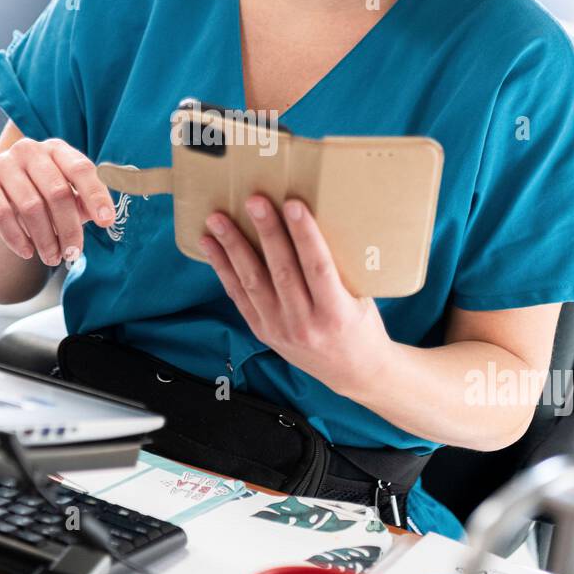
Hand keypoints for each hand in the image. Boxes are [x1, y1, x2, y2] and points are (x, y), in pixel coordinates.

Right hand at [0, 137, 115, 266]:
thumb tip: (104, 215)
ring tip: (52, 258)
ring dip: (45, 239)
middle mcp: (29, 150)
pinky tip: (27, 253)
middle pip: (57, 191)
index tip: (107, 221)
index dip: (96, 195)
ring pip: (31, 206)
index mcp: (55, 149)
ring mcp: (1, 163)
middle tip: (73, 254)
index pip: (81, 168)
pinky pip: (2, 214)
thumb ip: (82, 205)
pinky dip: (18, 238)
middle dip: (69, 228)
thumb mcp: (61, 202)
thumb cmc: (34, 201)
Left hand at [199, 194, 392, 396]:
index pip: (318, 268)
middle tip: (254, 201)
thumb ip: (340, 268)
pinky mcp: (263, 331)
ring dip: (233, 247)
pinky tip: (211, 246)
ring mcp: (280, 330)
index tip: (293, 205)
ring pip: (252, 282)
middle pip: (281, 272)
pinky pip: (239, 296)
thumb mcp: (361, 298)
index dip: (305, 235)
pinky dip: (223, 269)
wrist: (354, 371)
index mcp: (336, 314)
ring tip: (218, 220)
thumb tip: (317, 221)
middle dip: (266, 232)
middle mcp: (305, 325)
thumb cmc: (362, 326)